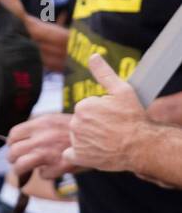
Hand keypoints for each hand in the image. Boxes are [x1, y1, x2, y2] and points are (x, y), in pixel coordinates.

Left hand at [8, 112, 73, 180]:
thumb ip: (39, 128)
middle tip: (18, 160)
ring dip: (21, 169)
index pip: (13, 135)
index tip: (15, 146)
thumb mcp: (56, 120)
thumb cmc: (78, 129)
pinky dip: (46, 174)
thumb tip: (22, 138)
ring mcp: (49, 153)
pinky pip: (43, 175)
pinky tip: (53, 169)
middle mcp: (42, 138)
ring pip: (21, 165)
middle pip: (13, 152)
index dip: (12, 143)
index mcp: (41, 123)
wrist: (101, 134)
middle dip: (13, 158)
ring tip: (25, 169)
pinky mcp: (59, 166)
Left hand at [62, 52, 144, 171]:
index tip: (113, 116)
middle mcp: (75, 123)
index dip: (100, 112)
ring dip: (88, 138)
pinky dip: (78, 153)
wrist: (141, 145)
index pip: (86, 108)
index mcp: (83, 106)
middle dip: (93, 124)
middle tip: (111, 129)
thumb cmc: (133, 117)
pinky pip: (70, 154)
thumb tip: (93, 56)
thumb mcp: (122, 90)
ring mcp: (77, 141)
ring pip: (78, 136)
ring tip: (107, 140)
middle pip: (81, 122)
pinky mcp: (79, 156)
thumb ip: (104, 73)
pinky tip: (92, 151)